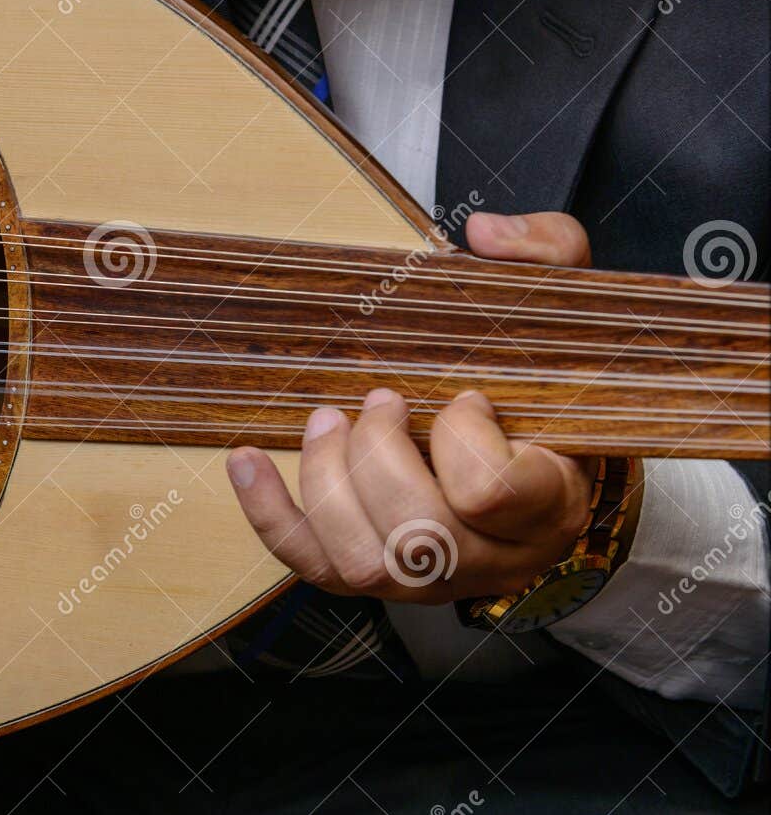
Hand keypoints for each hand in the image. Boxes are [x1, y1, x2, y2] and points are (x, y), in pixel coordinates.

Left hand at [224, 211, 595, 603]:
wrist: (543, 483)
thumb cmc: (548, 400)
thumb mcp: (569, 317)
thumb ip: (545, 259)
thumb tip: (483, 235)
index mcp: (546, 502)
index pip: (490, 492)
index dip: (463, 436)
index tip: (466, 396)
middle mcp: (490, 557)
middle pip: (416, 531)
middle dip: (378, 454)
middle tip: (378, 400)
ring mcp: (429, 579)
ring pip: (362, 560)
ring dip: (327, 479)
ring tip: (325, 421)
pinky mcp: (374, 579)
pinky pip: (310, 565)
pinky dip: (269, 513)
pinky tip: (247, 460)